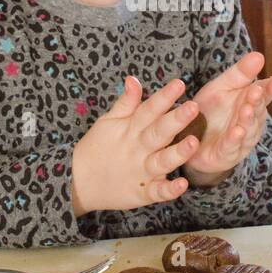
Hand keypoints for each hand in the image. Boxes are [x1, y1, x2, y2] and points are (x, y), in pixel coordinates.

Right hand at [69, 76, 201, 215]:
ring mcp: (141, 172)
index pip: (148, 110)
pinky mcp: (142, 193)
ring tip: (193, 142)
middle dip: (176, 120)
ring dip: (177, 153)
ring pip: (162, 161)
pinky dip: (169, 190)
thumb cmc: (97, 148)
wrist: (78, 183)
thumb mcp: (108, 122)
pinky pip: (157, 192)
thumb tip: (134, 79)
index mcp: (130, 129)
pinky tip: (182, 184)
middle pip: (158, 132)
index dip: (163, 97)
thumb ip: (126, 103)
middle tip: (193, 107)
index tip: (179, 84)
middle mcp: (138, 149)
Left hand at [183, 51, 271, 186]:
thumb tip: (259, 55)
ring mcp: (240, 140)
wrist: (190, 139)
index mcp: (251, 103)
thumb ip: (240, 73)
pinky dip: (234, 140)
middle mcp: (250, 122)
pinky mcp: (226, 154)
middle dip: (256, 102)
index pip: (264, 95)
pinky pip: (231, 147)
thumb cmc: (211, 111)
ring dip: (247, 120)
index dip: (270, 89)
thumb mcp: (222, 87)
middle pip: (256, 111)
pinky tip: (236, 132)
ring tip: (247, 110)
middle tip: (256, 91)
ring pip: (246, 129)